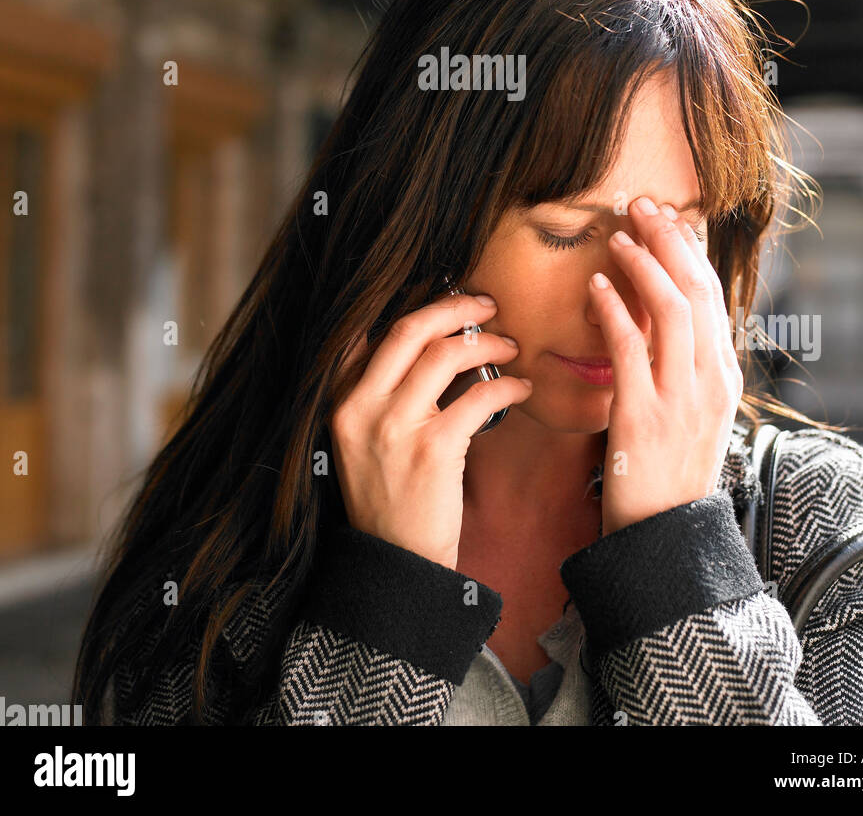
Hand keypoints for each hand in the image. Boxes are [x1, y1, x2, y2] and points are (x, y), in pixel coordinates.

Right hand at [328, 291, 531, 569]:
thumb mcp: (362, 442)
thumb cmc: (390, 499)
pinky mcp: (433, 449)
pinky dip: (508, 386)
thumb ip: (378, 394)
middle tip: (486, 304)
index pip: (373, 332)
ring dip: (487, 343)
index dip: (416, 305)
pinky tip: (521, 389)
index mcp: (341, 402)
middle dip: (453, 307)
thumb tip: (423, 341)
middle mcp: (361, 408)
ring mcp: (395, 427)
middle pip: (409, 329)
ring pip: (446, 354)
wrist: (397, 565)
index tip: (448, 298)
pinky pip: (479, 396)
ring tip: (510, 346)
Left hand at [589, 196, 743, 533]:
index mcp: (724, 376)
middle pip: (698, 291)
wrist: (663, 538)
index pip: (713, 294)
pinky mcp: (645, 419)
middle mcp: (712, 382)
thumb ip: (682, 365)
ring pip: (673, 312)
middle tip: (642, 204)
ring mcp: (683, 400)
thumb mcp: (689, 413)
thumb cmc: (666, 472)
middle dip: (669, 240)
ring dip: (644, 265)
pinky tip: (597, 286)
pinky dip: (616, 312)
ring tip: (618, 234)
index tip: (666, 216)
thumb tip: (664, 314)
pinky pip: (631, 351)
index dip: (688, 249)